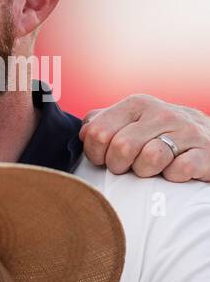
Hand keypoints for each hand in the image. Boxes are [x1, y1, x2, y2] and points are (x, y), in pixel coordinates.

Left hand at [80, 94, 209, 181]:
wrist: (208, 139)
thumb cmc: (158, 135)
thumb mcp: (129, 122)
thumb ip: (101, 123)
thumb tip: (83, 132)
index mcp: (137, 104)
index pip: (96, 133)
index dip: (96, 154)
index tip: (106, 158)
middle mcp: (162, 113)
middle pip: (121, 148)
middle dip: (119, 166)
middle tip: (129, 166)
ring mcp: (187, 131)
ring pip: (150, 159)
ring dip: (146, 172)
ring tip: (152, 168)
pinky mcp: (206, 152)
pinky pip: (178, 170)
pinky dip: (173, 177)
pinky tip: (174, 170)